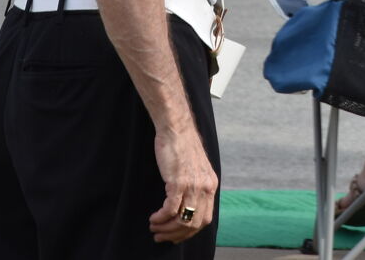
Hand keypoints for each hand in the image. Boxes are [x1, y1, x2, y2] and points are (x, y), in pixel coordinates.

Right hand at [147, 123, 217, 242]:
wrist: (177, 128)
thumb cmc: (182, 147)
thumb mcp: (196, 169)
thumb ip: (196, 186)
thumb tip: (187, 206)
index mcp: (211, 185)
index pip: (205, 219)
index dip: (190, 232)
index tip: (176, 236)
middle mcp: (205, 187)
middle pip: (194, 223)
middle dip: (176, 234)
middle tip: (162, 236)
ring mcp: (192, 185)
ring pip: (182, 219)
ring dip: (166, 228)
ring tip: (155, 227)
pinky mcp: (178, 181)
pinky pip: (170, 209)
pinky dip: (161, 218)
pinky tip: (154, 218)